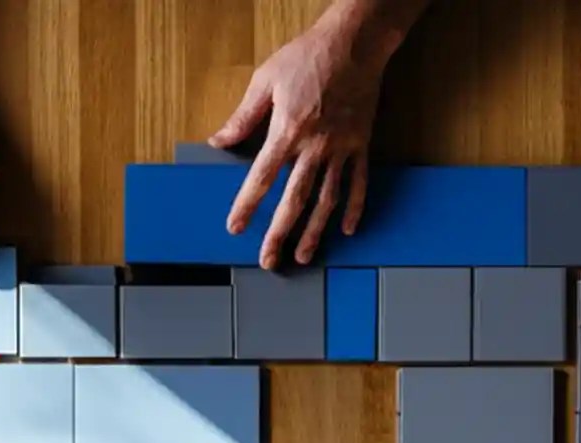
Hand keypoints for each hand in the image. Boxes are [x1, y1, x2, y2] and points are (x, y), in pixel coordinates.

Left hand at [211, 6, 398, 268]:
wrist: (354, 43)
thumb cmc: (306, 57)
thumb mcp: (265, 81)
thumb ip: (242, 117)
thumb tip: (219, 141)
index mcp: (287, 132)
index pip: (262, 178)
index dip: (247, 206)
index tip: (236, 228)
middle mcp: (315, 146)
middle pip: (295, 200)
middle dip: (279, 234)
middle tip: (269, 261)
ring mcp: (341, 148)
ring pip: (328, 199)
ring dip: (315, 232)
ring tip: (303, 256)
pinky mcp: (361, 144)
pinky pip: (359, 182)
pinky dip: (354, 207)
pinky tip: (346, 229)